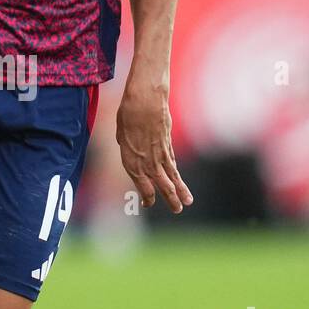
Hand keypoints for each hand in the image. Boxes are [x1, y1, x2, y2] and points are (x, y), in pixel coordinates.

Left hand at [116, 78, 192, 213]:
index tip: (147, 203)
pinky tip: (180, 180)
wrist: (146, 97)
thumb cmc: (128, 113)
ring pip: (171, 175)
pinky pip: (173, 162)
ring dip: (180, 190)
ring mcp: (160, 152)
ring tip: (187, 202)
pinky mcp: (168, 143)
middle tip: (177, 210)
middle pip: (161, 184)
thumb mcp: (121, 133)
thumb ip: (128, 146)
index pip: (142, 184)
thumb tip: (131, 149)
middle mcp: (148, 160)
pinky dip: (177, 173)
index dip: (146, 196)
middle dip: (169, 199)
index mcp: (132, 160)